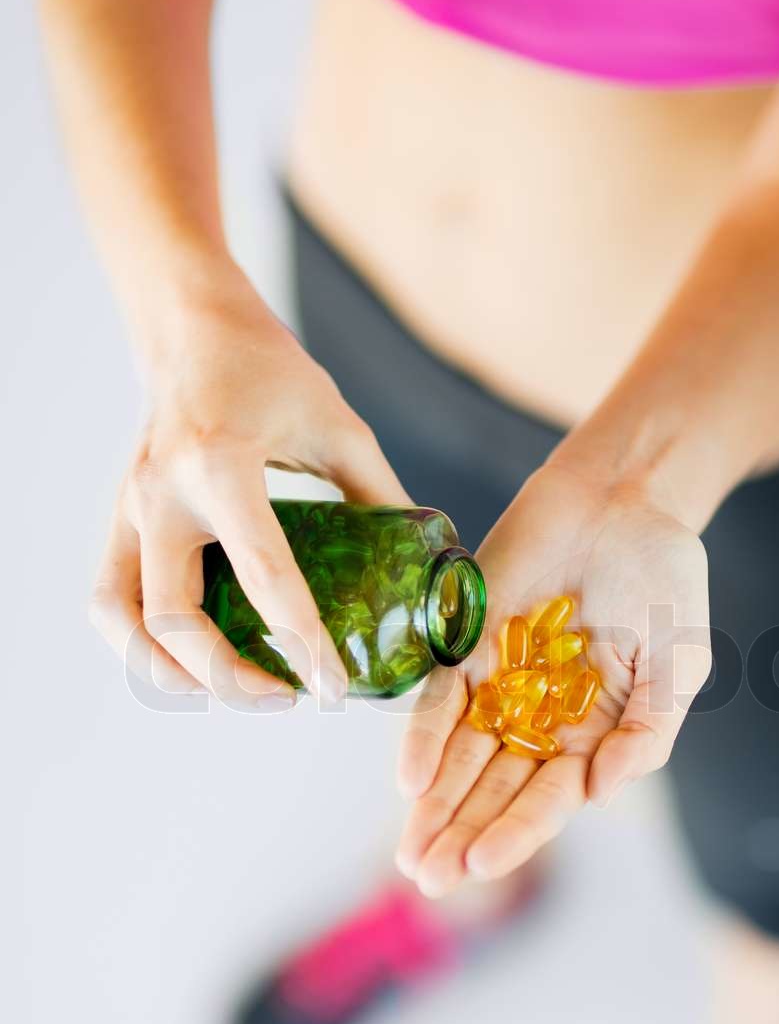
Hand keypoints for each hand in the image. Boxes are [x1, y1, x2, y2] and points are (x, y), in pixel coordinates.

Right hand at [91, 273, 410, 706]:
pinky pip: (110, 600)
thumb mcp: (338, 426)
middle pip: (173, 616)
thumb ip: (377, 495)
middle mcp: (162, 493)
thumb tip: (422, 566)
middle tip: (286, 696)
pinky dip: (142, 643)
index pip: (262, 573)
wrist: (191, 326)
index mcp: (221, 466)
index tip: (331, 689)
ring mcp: (130, 507)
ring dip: (170, 670)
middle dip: (226, 675)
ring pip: (122, 618)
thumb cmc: (267, 369)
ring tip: (234, 689)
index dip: (300, 640)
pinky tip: (191, 661)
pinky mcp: (120, 519)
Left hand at [395, 463, 711, 893]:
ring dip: (435, 804)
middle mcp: (541, 719)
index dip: (517, 831)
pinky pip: (440, 696)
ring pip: (460, 755)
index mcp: (594, 735)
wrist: (625, 498)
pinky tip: (409, 778)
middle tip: (429, 878)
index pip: (550, 796)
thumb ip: (650, 729)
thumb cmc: (665, 578)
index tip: (483, 863)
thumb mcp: (681, 660)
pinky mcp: (468, 642)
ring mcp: (501, 682)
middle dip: (461, 833)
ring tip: (411, 853)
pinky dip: (423, 736)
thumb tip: (605, 792)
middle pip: (494, 788)